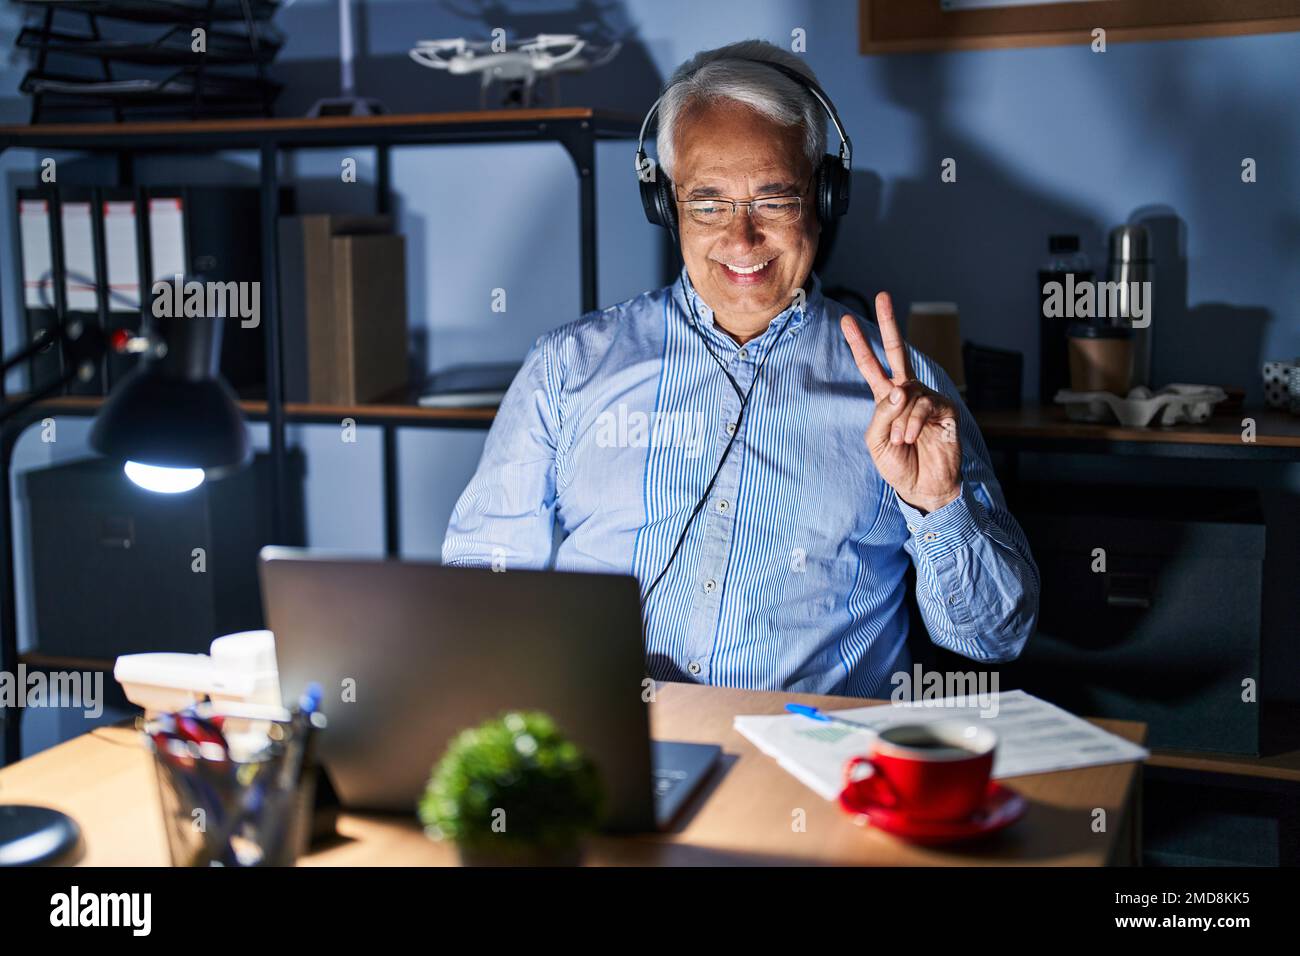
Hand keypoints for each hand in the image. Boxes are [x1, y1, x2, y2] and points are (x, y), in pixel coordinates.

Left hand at [840, 292, 961, 513]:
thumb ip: (881, 414)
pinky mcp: (946, 409)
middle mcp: (908, 392)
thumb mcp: (876, 441)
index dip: (859, 344)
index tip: (847, 321)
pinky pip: (923, 406)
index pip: (871, 365)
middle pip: (897, 350)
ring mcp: (927, 398)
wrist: (923, 487)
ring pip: (907, 394)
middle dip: (888, 323)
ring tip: (901, 441)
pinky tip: (911, 438)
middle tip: (882, 296)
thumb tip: (899, 389)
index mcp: (886, 398)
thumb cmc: (899, 465)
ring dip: (899, 421)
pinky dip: (913, 423)